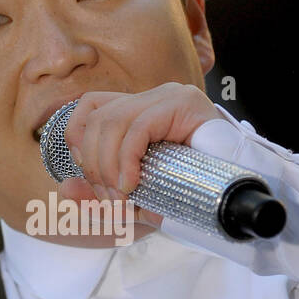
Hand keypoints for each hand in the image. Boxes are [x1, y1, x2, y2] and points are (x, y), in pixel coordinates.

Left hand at [58, 82, 220, 229]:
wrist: (234, 198)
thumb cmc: (188, 196)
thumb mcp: (135, 201)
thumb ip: (98, 198)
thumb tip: (64, 188)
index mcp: (142, 110)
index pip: (90, 106)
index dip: (79, 139)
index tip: (92, 177)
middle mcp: (155, 96)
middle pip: (98, 117)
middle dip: (94, 164)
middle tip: (111, 198)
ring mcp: (170, 96)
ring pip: (113, 121)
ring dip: (109, 166)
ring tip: (123, 196)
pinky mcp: (184, 105)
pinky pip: (138, 128)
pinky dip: (126, 159)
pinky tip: (132, 184)